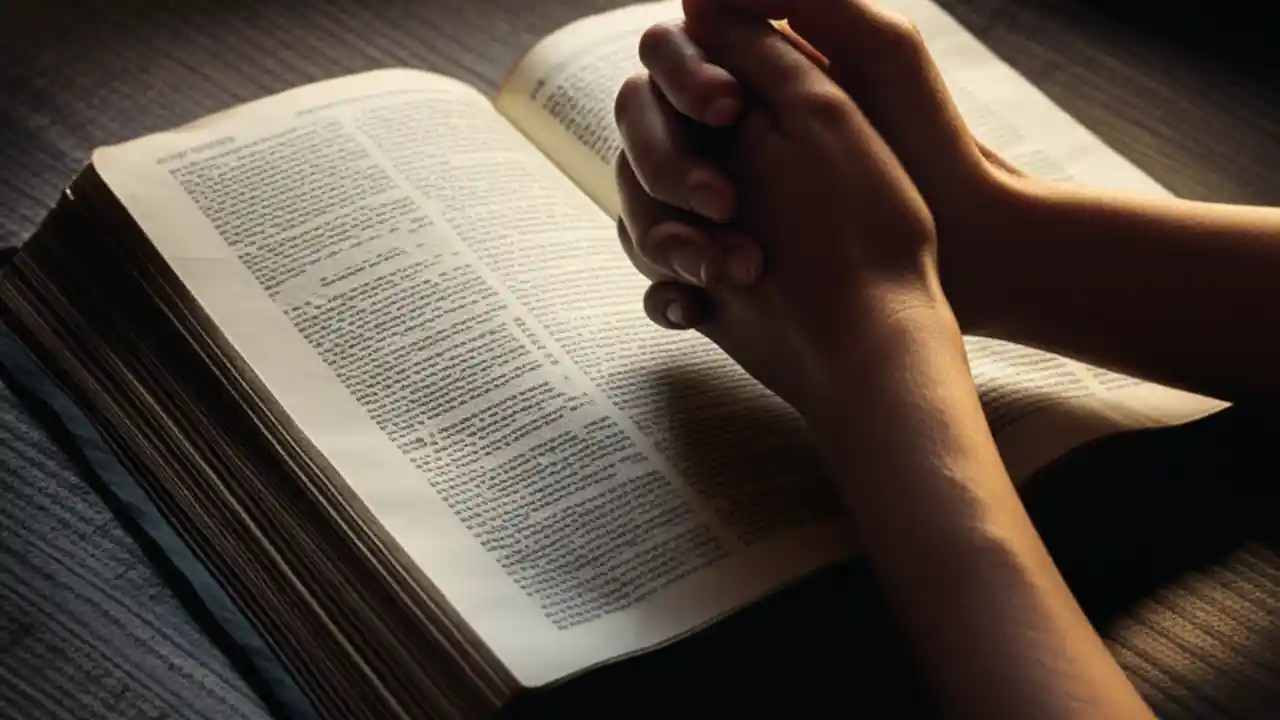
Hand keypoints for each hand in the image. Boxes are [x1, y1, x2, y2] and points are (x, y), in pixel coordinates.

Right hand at [673, 12, 958, 424]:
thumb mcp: (876, 49)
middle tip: (724, 204)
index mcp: (754, 85)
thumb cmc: (927, 152)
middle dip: (668, 168)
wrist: (965, 262)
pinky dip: (667, 292)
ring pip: (639, 211)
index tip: (729, 108)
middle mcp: (726, 146)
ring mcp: (716, 215)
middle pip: (639, 139)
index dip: (684, 79)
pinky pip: (658, 280)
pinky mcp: (718, 278)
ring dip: (663, 237)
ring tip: (726, 269)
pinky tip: (697, 303)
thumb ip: (797, 2)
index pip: (668, 60)